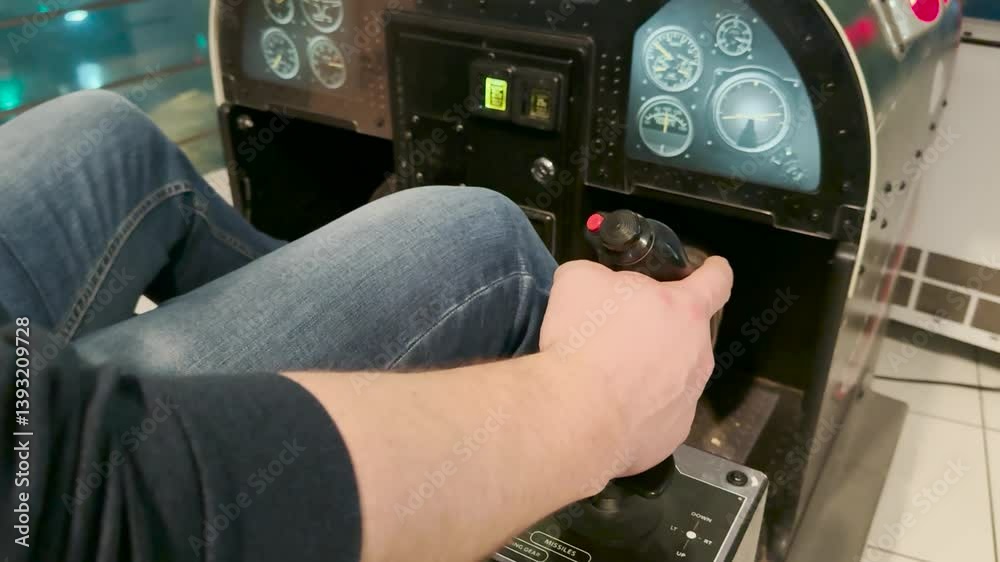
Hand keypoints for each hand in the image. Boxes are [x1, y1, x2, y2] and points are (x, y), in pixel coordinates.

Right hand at [539, 257, 732, 477]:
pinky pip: (658, 412)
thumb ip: (598, 275)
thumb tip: (597, 285)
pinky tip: (609, 409)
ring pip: (673, 375)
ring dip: (648, 371)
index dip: (715, 271)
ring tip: (608, 378)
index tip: (712, 270)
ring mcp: (689, 398)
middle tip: (620, 334)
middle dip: (660, 329)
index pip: (717, 281)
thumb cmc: (584, 341)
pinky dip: (638, 408)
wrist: (577, 416)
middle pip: (687, 333)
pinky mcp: (674, 433)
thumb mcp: (578, 281)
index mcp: (685, 309)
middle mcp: (698, 354)